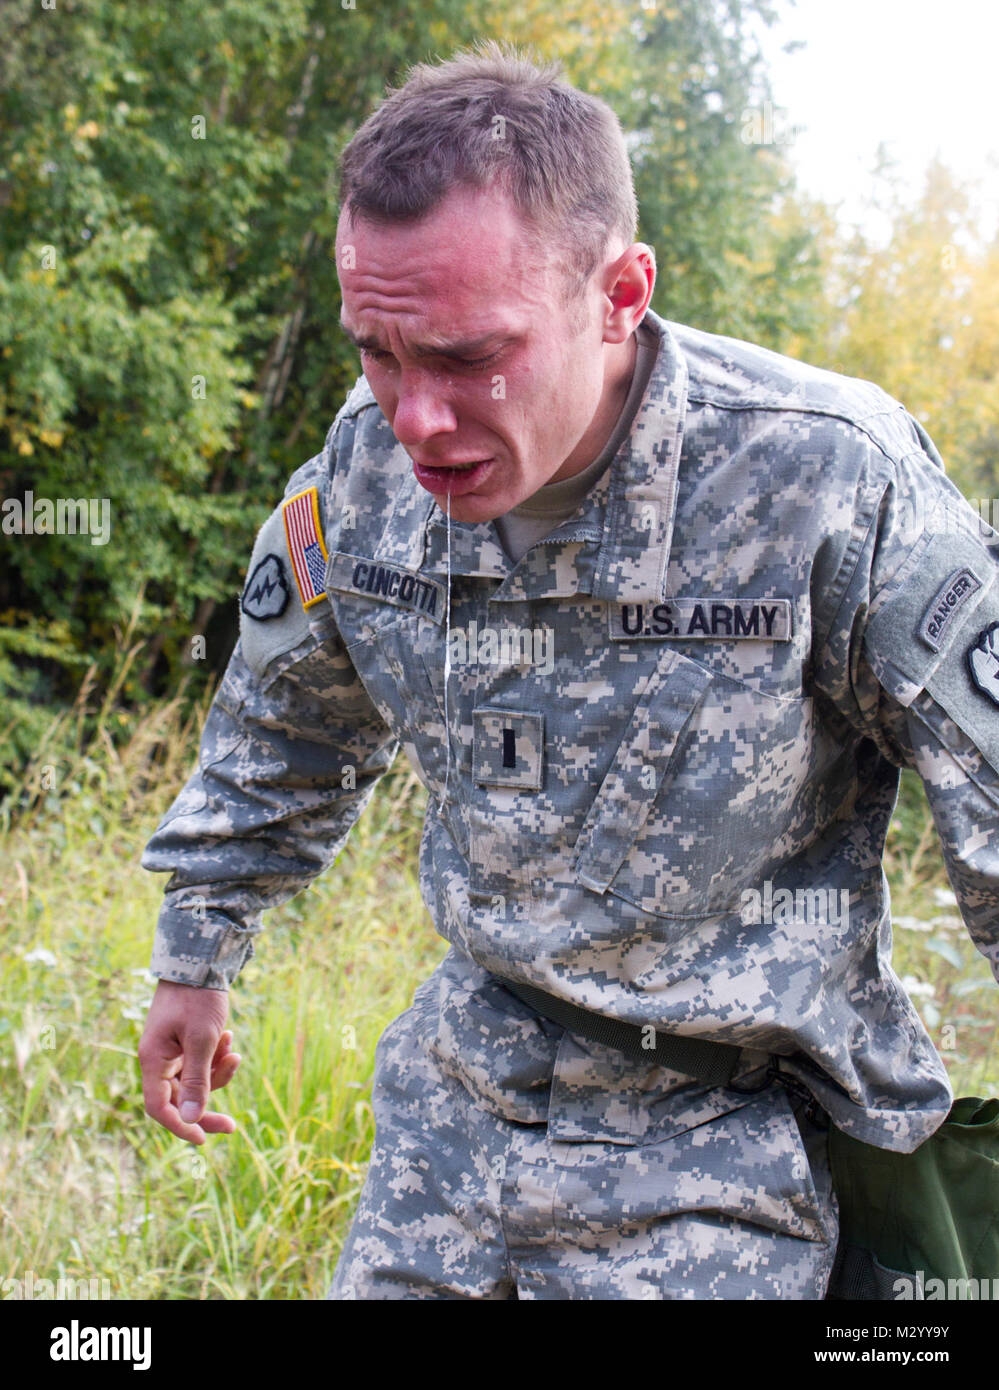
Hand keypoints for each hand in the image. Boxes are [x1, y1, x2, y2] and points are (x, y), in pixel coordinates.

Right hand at [138, 979, 241, 1144]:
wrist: (201, 961)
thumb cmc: (198, 998)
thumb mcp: (202, 1040)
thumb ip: (196, 1081)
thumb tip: (190, 1119)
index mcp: (154, 1060)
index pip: (159, 1107)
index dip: (179, 1126)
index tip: (204, 1139)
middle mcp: (159, 1058)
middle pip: (178, 1098)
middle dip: (206, 1107)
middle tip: (233, 1126)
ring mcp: (172, 1050)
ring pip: (195, 1080)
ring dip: (217, 1072)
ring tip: (232, 1048)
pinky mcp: (185, 1041)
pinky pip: (201, 1062)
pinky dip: (217, 1055)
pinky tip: (229, 1036)